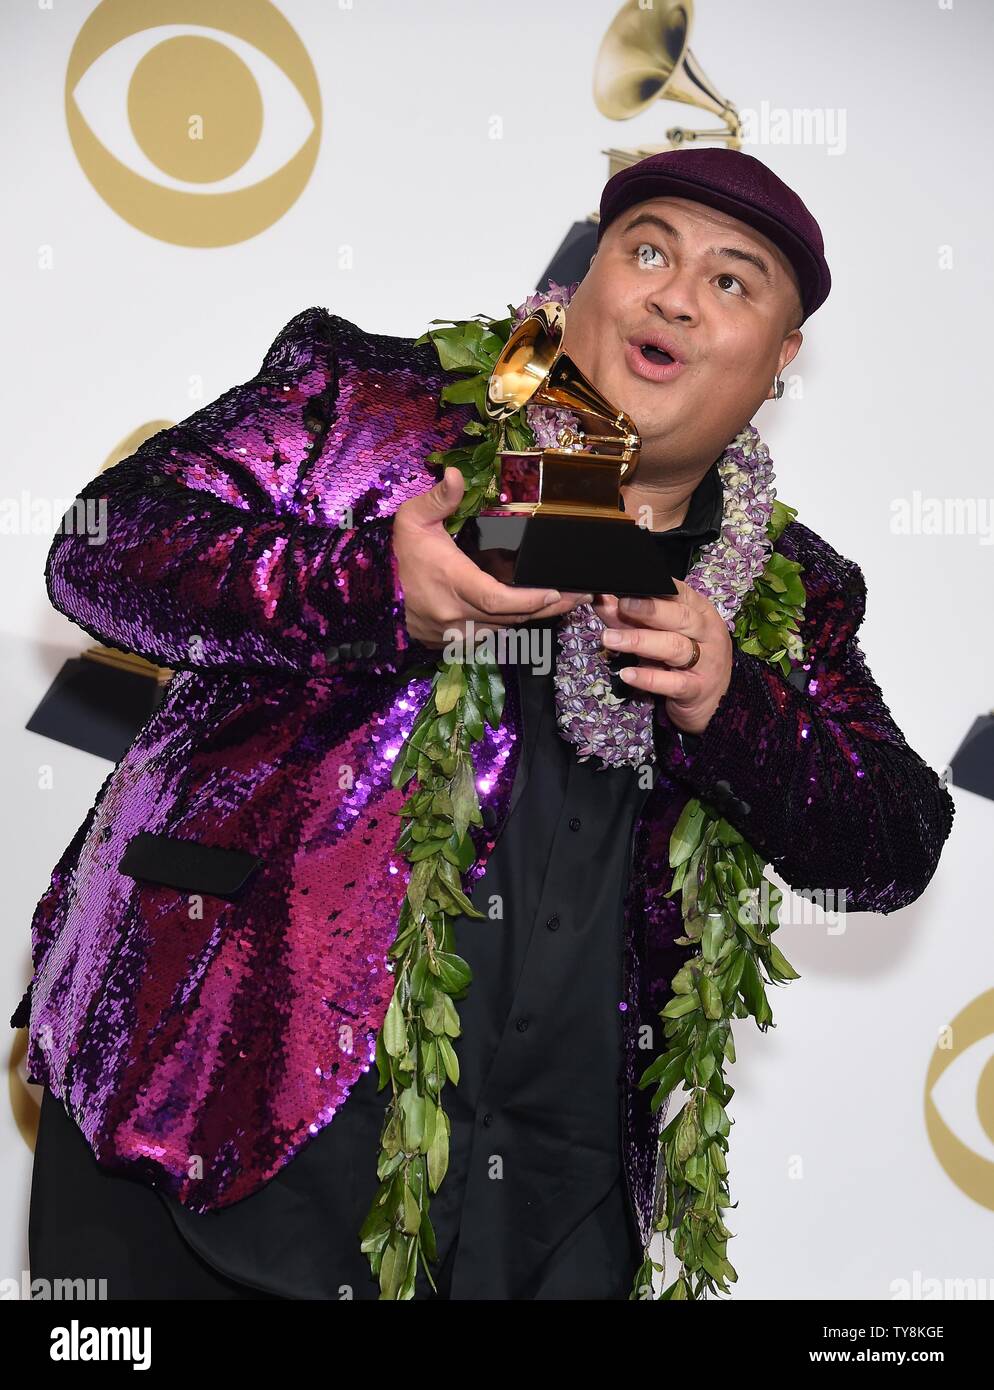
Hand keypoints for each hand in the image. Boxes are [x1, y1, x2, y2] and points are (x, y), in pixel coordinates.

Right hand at [392, 467, 590, 647]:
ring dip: (530, 617)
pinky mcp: (451, 643)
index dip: (532, 600)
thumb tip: (455, 473)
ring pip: (503, 630)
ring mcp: (453, 634)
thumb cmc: (397, 554)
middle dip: (548, 609)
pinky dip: (506, 624)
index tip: (559, 592)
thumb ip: (438, 498)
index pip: (499, 600)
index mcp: (452, 582)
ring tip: (561, 602)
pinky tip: (524, 611)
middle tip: (580, 597)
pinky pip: (488, 636)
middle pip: (511, 619)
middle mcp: (455, 615)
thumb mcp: (413, 518)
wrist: (371, 593)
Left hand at [593, 580, 732, 734]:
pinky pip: (672, 683)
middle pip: (680, 617)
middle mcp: (707, 634)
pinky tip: (627, 674)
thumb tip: (603, 602)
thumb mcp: (663, 635)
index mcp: (701, 613)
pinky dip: (648, 678)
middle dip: (648, 610)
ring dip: (639, 641)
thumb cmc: (686, 660)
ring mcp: (705, 662)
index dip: (655, 588)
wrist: (715, 702)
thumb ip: (634, 619)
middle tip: (620, 605)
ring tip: (610, 638)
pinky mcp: (696, 690)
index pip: (680, 593)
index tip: (629, 585)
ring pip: (673, 647)